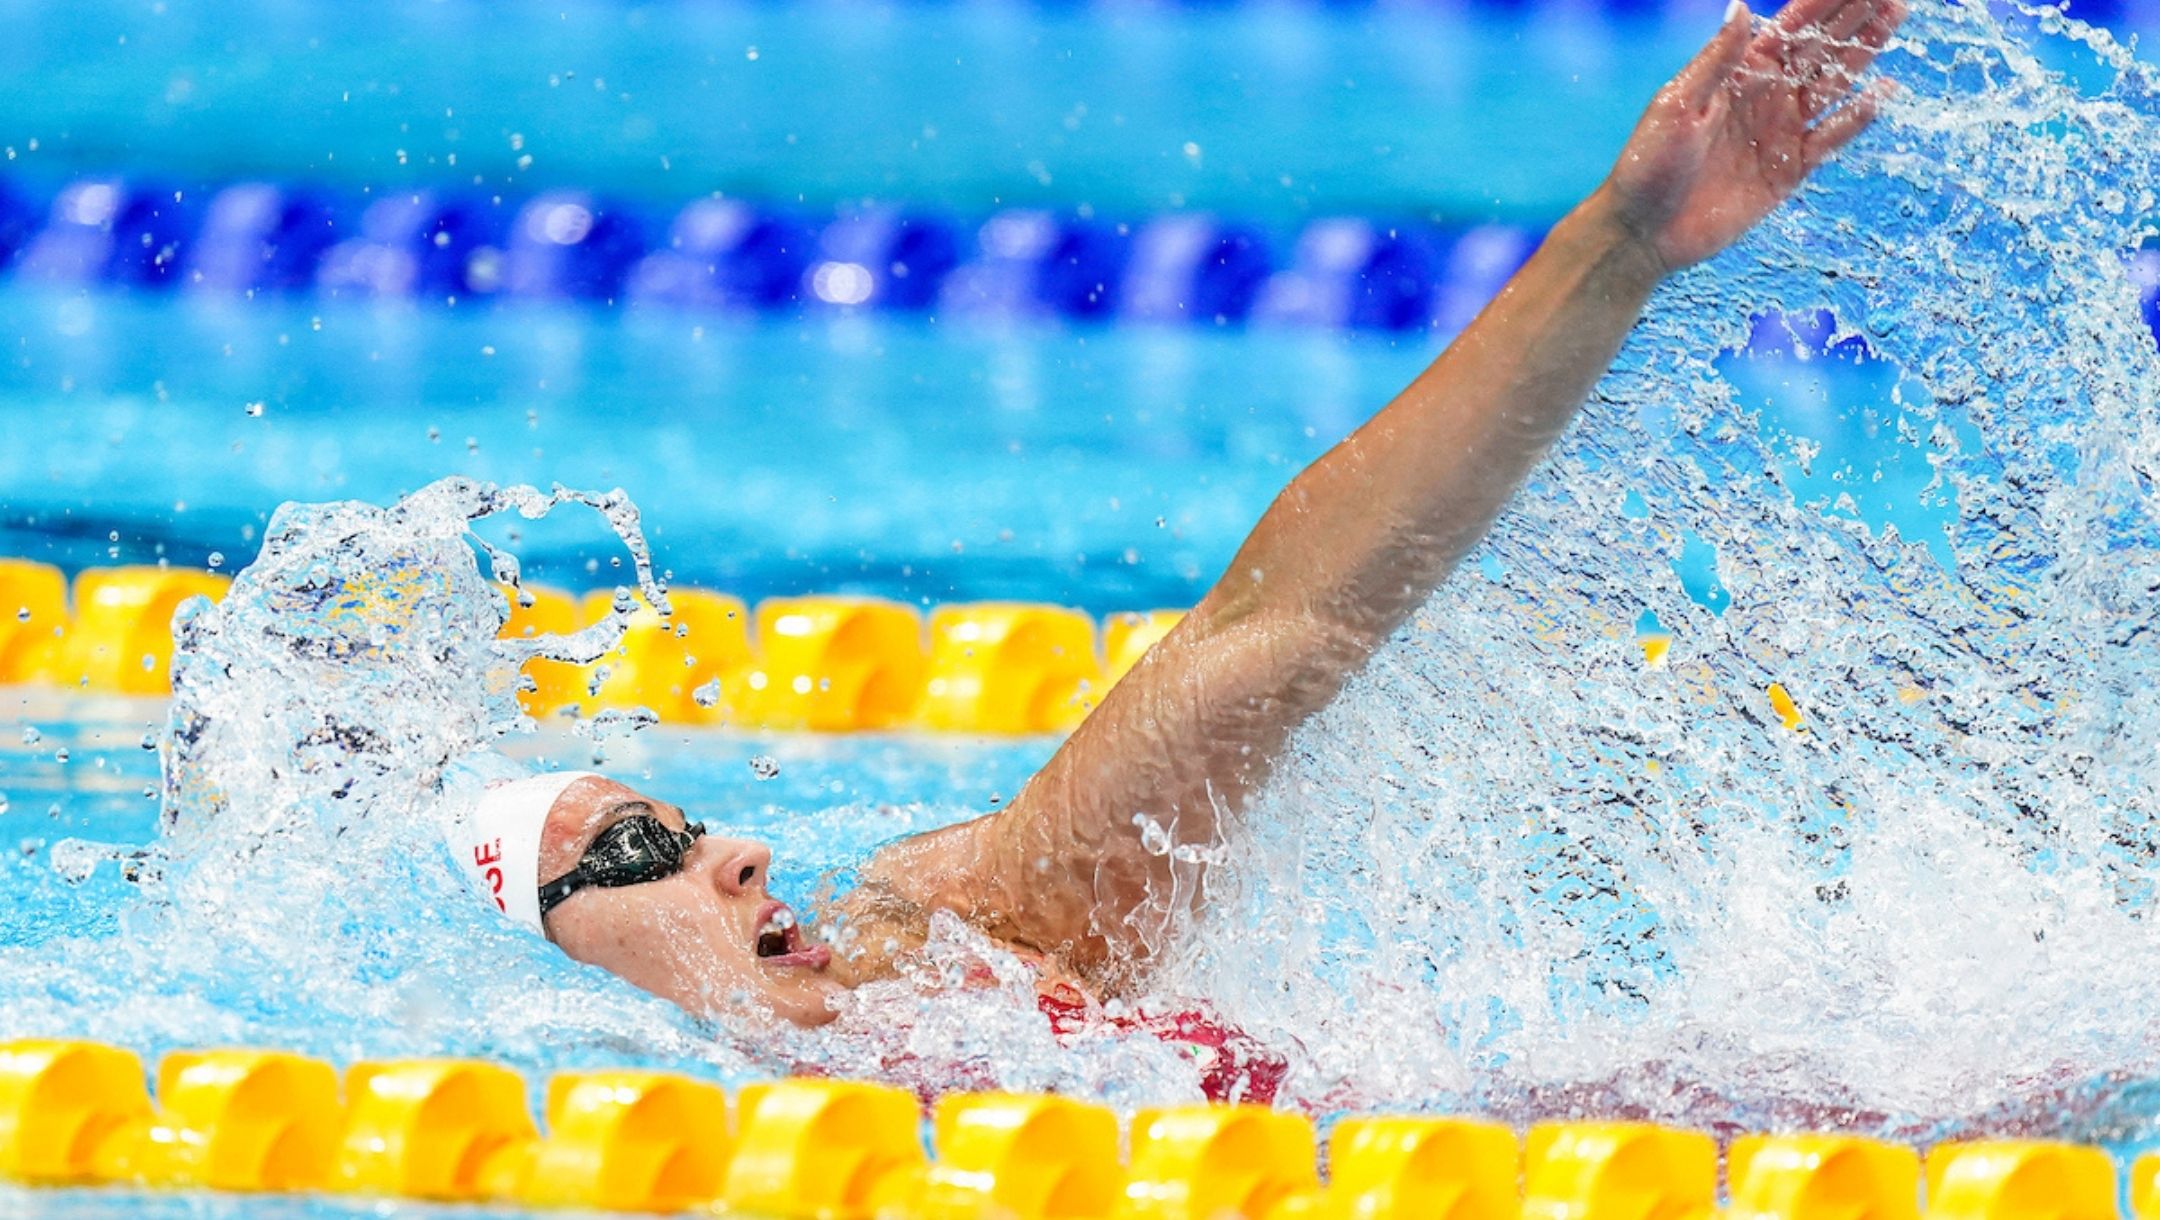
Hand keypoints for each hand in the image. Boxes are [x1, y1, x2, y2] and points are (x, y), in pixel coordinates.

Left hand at [1599, 0, 1905, 274]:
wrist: (1643, 231)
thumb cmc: (1648, 163)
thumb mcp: (1679, 104)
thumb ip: (1717, 59)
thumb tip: (1741, 6)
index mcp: (1737, 75)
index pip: (1790, 28)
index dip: (1823, 3)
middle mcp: (1764, 97)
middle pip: (1820, 49)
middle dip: (1854, 17)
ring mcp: (1779, 133)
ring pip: (1833, 85)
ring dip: (1863, 53)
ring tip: (1894, 17)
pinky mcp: (1787, 171)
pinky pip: (1830, 139)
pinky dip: (1856, 117)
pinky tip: (1882, 91)